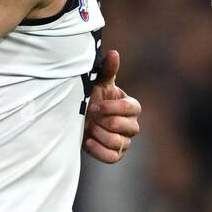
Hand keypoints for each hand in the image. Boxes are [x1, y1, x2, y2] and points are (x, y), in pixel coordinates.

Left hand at [84, 49, 140, 163]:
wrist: (78, 119)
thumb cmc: (92, 98)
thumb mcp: (97, 84)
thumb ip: (107, 71)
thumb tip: (114, 53)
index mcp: (131, 107)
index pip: (133, 108)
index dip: (114, 108)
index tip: (96, 105)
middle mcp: (131, 125)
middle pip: (131, 128)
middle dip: (107, 122)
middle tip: (91, 117)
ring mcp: (124, 141)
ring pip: (120, 143)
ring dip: (101, 135)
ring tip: (89, 128)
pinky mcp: (114, 155)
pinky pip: (112, 158)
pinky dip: (99, 151)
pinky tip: (87, 141)